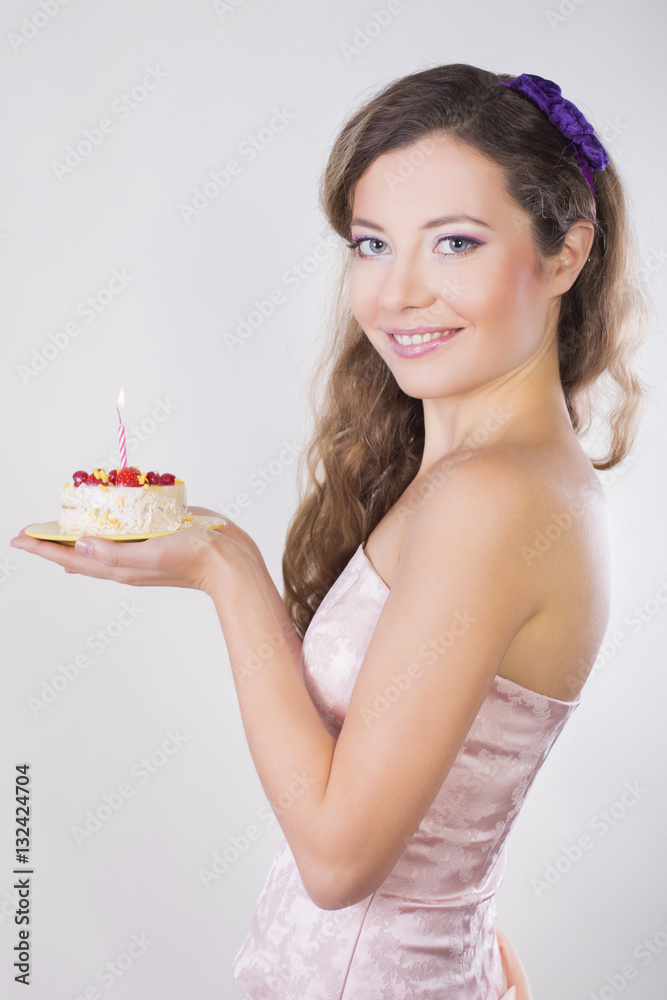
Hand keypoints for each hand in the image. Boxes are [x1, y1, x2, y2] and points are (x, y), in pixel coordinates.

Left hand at [9, 506, 259, 593]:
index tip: (18, 538)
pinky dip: (106, 526)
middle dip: (53, 543)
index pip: (70, 557)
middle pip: (79, 553)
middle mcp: (126, 560)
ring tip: (58, 528)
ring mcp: (141, 550)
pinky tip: (104, 522)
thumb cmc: (195, 560)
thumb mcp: (151, 555)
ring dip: (78, 535)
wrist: (231, 562)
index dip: (43, 547)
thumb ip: (115, 553)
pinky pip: (123, 533)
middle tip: (31, 533)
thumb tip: (78, 547)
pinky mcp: (156, 538)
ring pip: (99, 544)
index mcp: (119, 567)